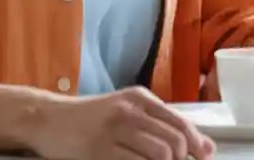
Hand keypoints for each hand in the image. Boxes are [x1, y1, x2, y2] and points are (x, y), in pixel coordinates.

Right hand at [25, 86, 214, 159]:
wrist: (47, 118)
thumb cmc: (90, 118)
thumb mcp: (125, 110)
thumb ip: (157, 123)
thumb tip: (199, 146)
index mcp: (140, 98)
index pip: (180, 123)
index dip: (197, 144)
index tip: (205, 158)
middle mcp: (129, 110)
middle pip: (173, 141)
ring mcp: (113, 130)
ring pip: (159, 154)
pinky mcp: (98, 150)